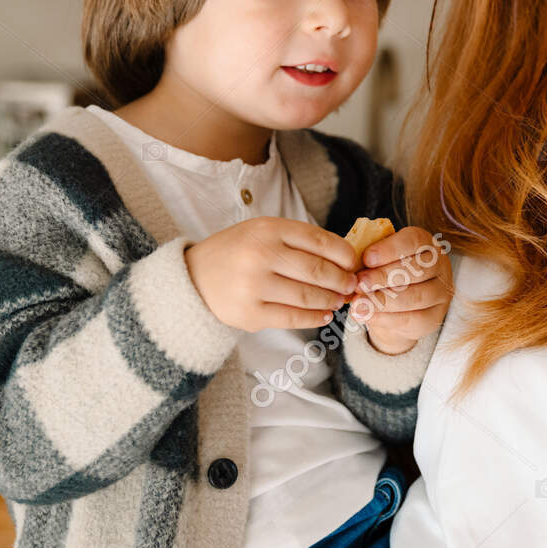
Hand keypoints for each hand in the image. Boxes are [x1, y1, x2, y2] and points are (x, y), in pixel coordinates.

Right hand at [185, 217, 359, 332]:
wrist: (193, 278)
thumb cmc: (238, 252)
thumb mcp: (263, 232)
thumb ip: (298, 241)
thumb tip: (345, 257)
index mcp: (268, 229)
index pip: (320, 240)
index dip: (345, 254)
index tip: (354, 262)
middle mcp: (261, 255)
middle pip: (318, 270)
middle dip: (342, 280)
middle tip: (352, 284)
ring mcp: (254, 286)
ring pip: (309, 296)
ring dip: (332, 300)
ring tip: (339, 299)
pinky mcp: (250, 314)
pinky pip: (293, 318)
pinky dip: (315, 317)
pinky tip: (324, 314)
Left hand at [350, 225, 453, 354]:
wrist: (400, 307)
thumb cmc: (387, 273)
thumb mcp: (380, 260)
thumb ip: (370, 260)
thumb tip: (351, 268)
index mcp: (426, 243)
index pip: (413, 241)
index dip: (389, 249)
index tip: (366, 258)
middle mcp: (439, 265)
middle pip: (415, 270)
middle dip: (383, 277)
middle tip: (359, 283)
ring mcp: (440, 293)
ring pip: (415, 297)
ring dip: (383, 301)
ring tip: (358, 303)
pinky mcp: (435, 318)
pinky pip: (412, 319)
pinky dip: (386, 319)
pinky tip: (367, 316)